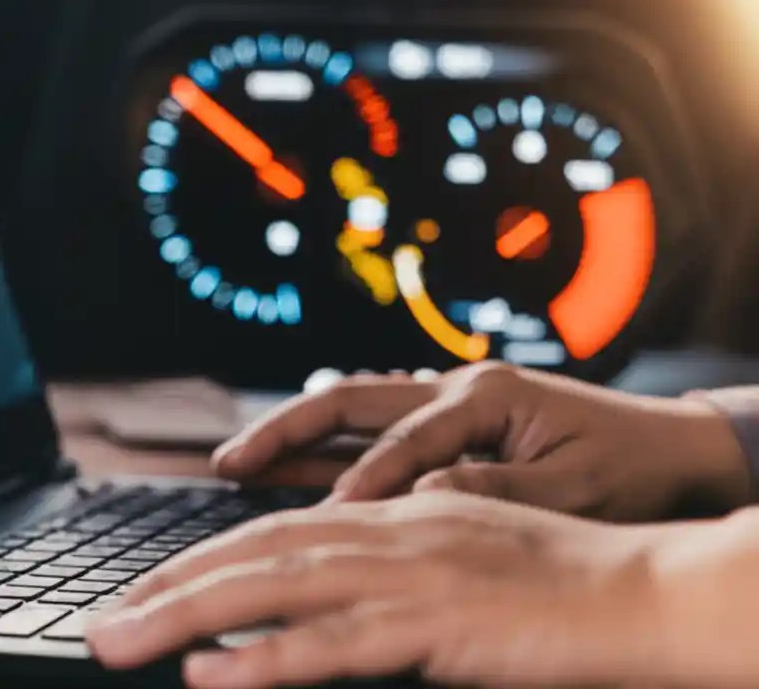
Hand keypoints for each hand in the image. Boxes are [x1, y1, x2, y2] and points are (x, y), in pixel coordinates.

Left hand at [86, 492, 744, 687]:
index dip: (199, 559)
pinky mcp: (437, 625)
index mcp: (390, 515)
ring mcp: (408, 574)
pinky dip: (266, 659)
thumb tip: (323, 600)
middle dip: (166, 587)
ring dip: (184, 617)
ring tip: (120, 643)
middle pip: (252, 553)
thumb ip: (387, 569)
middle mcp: (386, 531)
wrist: (645, 590)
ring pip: (272, 588)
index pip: (272, 531)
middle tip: (103, 623)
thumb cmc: (557, 583)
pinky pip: (335, 643)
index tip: (143, 590)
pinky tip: (211, 676)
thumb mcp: (456, 557)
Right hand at [213, 362, 748, 520]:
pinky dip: (329, 453)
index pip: (406, 439)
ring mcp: (448, 402)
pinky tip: (291, 475)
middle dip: (285, 431)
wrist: (676, 450)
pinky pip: (373, 435)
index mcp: (487, 394)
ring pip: (351, 413)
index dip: (364, 479)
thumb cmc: (634, 471)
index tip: (325, 518)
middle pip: (349, 400)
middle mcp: (457, 387)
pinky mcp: (449, 426)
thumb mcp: (577, 487)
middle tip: (228, 462)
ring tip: (237, 465)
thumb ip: (499, 489)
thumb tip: (423, 493)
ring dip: (295, 438)